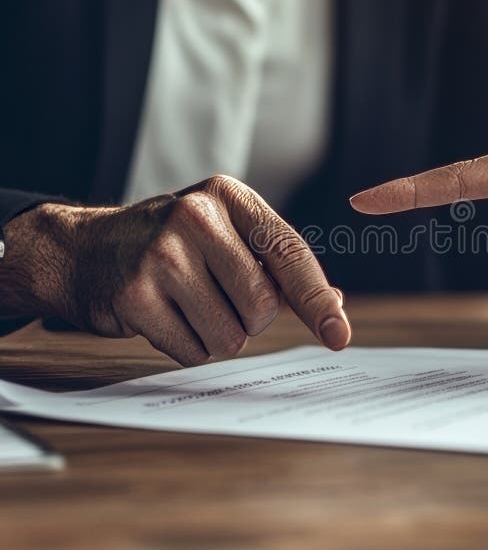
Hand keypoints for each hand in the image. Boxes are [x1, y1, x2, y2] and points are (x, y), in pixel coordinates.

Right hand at [2, 175, 349, 364]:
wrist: (86, 249)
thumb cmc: (173, 244)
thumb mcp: (226, 233)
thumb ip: (279, 266)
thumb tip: (335, 305)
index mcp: (229, 197)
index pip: (288, 252)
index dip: (317, 298)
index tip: (338, 333)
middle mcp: (196, 217)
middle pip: (262, 307)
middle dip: (248, 317)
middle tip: (215, 294)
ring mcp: (161, 255)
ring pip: (230, 336)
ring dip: (216, 334)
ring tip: (187, 303)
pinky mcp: (134, 296)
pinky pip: (193, 352)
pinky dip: (186, 345)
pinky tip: (164, 315)